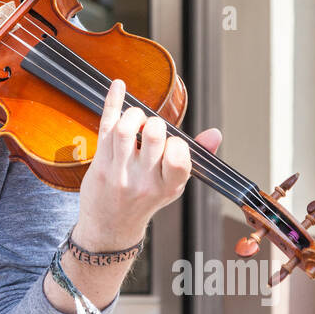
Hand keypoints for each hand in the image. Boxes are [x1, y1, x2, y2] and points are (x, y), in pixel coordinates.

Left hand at [76, 78, 221, 247]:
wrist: (110, 227)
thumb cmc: (145, 200)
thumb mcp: (173, 184)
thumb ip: (194, 156)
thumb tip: (215, 133)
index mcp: (169, 185)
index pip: (178, 155)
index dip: (175, 141)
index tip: (170, 143)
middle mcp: (145, 181)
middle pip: (152, 135)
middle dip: (153, 121)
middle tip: (149, 127)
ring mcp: (120, 173)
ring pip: (124, 130)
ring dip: (132, 114)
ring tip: (134, 119)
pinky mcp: (100, 164)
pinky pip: (105, 127)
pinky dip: (112, 102)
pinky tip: (118, 86)